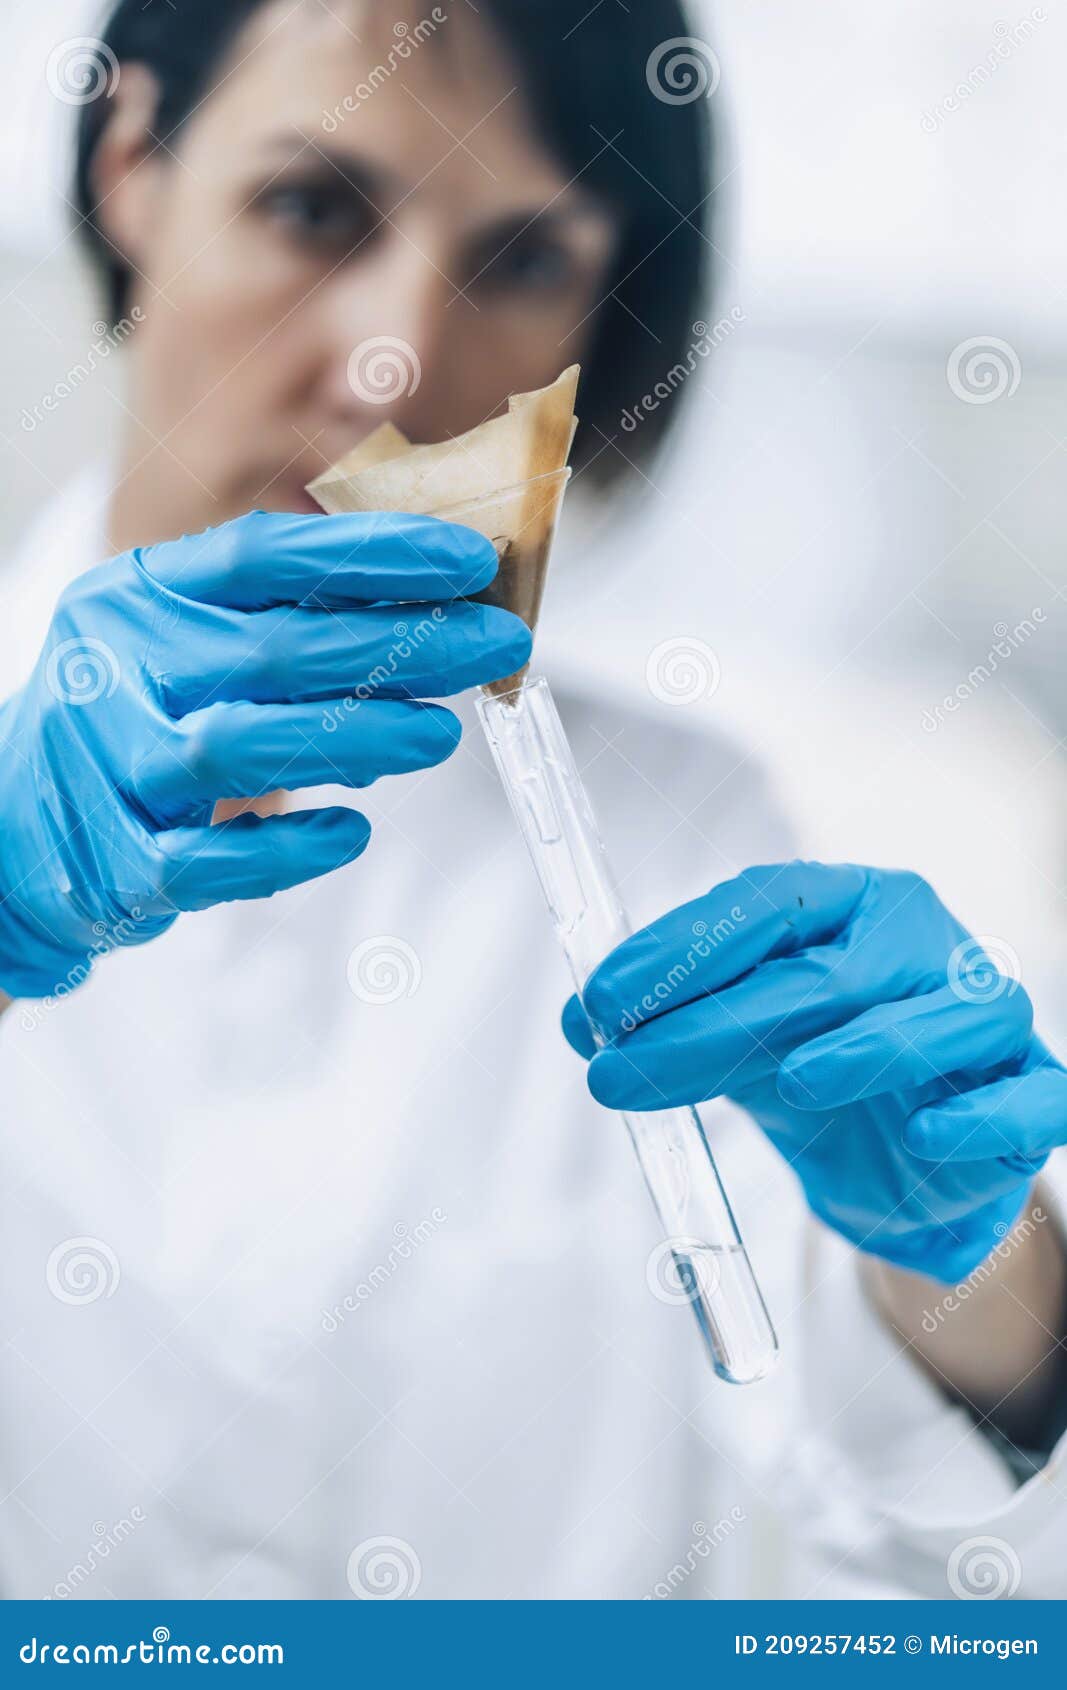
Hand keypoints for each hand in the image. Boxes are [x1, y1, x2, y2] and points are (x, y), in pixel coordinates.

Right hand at [0, 509, 528, 997]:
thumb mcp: (183, 641)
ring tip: (441, 733)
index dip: (373, 554)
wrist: (13, 824)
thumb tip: (432, 624)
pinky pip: (210, 858)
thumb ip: (284, 625)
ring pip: (241, 744)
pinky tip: (353, 831)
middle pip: (274, 647)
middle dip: (403, 643)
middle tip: (493, 644)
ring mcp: (110, 766)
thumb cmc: (132, 720)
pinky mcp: (118, 862)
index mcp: (143, 597)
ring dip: (359, 734)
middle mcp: (119, 669)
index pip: (265, 557)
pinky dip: (288, 849)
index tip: (468, 561)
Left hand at [562, 861, 1065, 1282]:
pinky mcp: (1032, 1092)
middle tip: (625, 1072)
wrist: (906, 1166)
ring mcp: (988, 1015)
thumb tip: (579, 1021)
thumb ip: (668, 1025)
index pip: (768, 903)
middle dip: (715, 1023)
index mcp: (850, 905)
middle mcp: (924, 942)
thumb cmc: (821, 1074)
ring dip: (867, 1048)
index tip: (603, 999)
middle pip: (826, 973)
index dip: (684, 947)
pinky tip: (923, 1133)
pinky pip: (1025, 1099)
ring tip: (792, 1081)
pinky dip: (977, 1116)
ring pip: (940, 1017)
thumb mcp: (733, 1046)